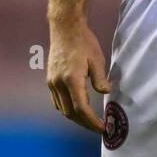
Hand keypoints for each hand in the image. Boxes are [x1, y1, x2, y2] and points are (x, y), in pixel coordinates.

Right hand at [46, 18, 110, 133]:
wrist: (65, 28)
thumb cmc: (83, 41)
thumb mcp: (97, 59)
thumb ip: (100, 78)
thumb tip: (106, 92)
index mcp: (72, 80)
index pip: (81, 109)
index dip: (92, 121)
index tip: (102, 128)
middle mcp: (59, 84)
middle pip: (70, 113)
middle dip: (84, 123)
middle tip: (98, 127)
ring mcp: (52, 83)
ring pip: (62, 109)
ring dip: (75, 117)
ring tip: (90, 121)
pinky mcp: (50, 80)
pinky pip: (57, 101)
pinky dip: (67, 108)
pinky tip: (77, 108)